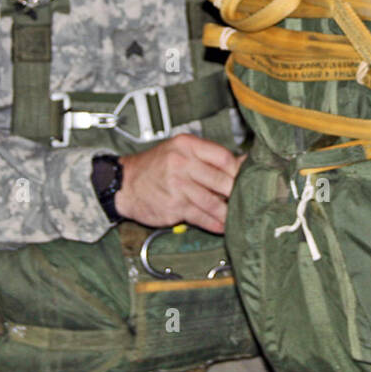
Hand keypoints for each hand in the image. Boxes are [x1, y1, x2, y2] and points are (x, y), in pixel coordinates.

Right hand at [114, 134, 245, 233]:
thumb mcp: (180, 150)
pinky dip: (214, 223)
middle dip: (236, 192)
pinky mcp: (174, 206)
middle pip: (221, 180)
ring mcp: (177, 186)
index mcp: (187, 145)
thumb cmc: (155, 166)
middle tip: (246, 198)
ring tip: (237, 215)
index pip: (223, 157)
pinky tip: (222, 226)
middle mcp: (182, 163)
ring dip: (228, 211)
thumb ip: (210, 156)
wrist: (124, 183)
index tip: (246, 178)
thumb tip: (243, 161)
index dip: (238, 170)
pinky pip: (200, 217)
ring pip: (213, 202)